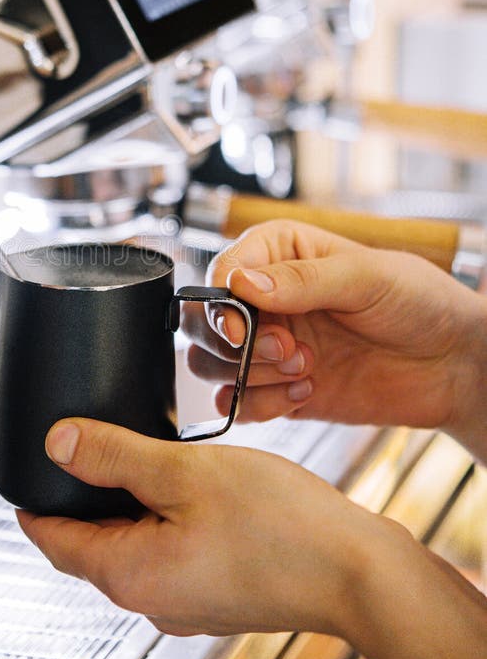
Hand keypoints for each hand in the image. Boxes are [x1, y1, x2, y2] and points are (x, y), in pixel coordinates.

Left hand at [18, 417, 375, 637]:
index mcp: (129, 575)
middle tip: (83, 447)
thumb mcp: (183, 473)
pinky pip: (166, 553)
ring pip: (130, 545)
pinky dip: (160, 520)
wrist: (357, 571)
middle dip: (81, 497)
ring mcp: (183, 602)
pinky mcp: (212, 594)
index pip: (52, 540)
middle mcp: (150, 600)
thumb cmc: (280, 525)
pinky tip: (183, 491)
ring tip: (134, 458)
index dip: (33, 501)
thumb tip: (56, 443)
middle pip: (89, 543)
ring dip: (124, 505)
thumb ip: (113, 456)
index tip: (25, 471)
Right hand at [183, 220, 486, 457]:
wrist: (455, 366)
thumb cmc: (420, 303)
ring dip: (248, 373)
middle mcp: (266, 300)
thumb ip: (302, 280)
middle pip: (203, 320)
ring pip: (210, 363)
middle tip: (283, 349)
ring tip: (303, 368)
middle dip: (234, 342)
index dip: (220, 304)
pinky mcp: (278, 389)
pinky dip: (258, 404)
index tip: (241, 329)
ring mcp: (269, 347)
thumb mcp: (367, 277)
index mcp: (279, 254)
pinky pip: (238, 402)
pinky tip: (305, 393)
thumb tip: (240, 285)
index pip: (220, 273)